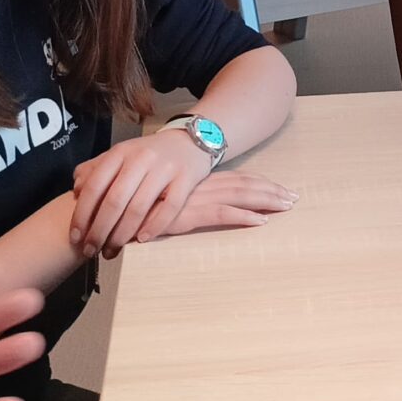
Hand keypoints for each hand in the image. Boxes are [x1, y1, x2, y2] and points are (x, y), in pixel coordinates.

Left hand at [69, 130, 214, 257]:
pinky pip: (169, 208)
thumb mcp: (121, 155)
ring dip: (122, 235)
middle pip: (115, 200)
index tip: (75, 237)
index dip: (82, 214)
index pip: (95, 186)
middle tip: (91, 251)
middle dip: (99, 231)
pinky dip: (155, 226)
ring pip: (139, 207)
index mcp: (120, 152)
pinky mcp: (186, 178)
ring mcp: (165, 168)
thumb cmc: (150, 154)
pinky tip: (142, 240)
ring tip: (112, 252)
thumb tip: (76, 191)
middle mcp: (141, 158)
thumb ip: (97, 169)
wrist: (191, 141)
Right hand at [133, 168, 295, 243]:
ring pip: (238, 196)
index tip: (278, 187)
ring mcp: (194, 199)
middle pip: (243, 185)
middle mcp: (199, 186)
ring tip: (286, 205)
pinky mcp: (187, 214)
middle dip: (270, 191)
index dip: (257, 182)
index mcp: (195, 182)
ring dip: (265, 201)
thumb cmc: (129, 206)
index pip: (233, 179)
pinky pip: (221, 214)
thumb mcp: (156, 199)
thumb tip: (185, 203)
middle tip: (293, 197)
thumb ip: (171, 200)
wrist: (108, 207)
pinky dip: (243, 216)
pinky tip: (260, 221)